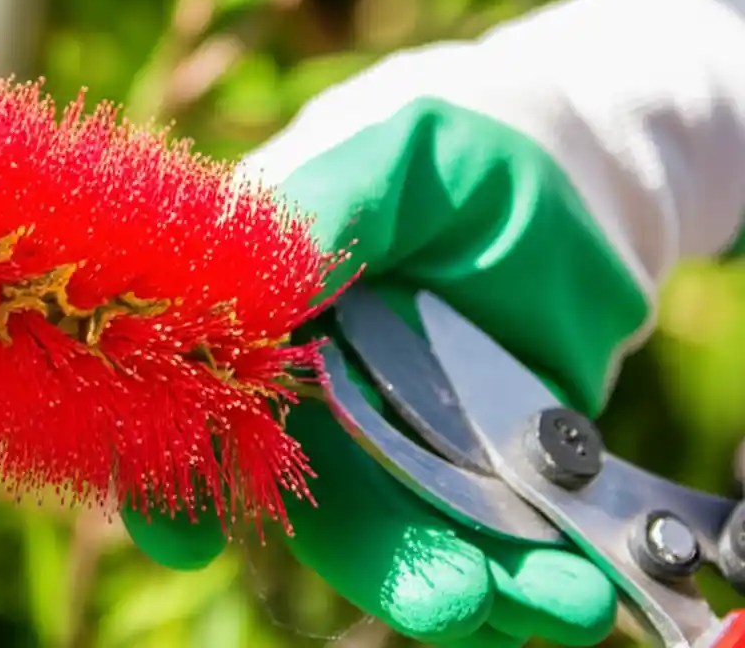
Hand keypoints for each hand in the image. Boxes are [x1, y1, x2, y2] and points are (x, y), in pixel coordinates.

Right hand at [123, 95, 655, 644]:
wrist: (569, 177)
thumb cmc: (453, 151)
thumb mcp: (388, 159)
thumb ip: (317, 216)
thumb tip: (245, 299)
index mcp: (269, 333)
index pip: (203, 416)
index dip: (174, 484)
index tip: (181, 539)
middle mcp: (322, 406)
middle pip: (323, 511)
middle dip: (386, 566)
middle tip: (449, 598)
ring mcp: (410, 447)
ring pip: (419, 543)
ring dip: (476, 586)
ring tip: (556, 603)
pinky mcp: (490, 470)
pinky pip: (500, 542)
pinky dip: (537, 578)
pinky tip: (579, 586)